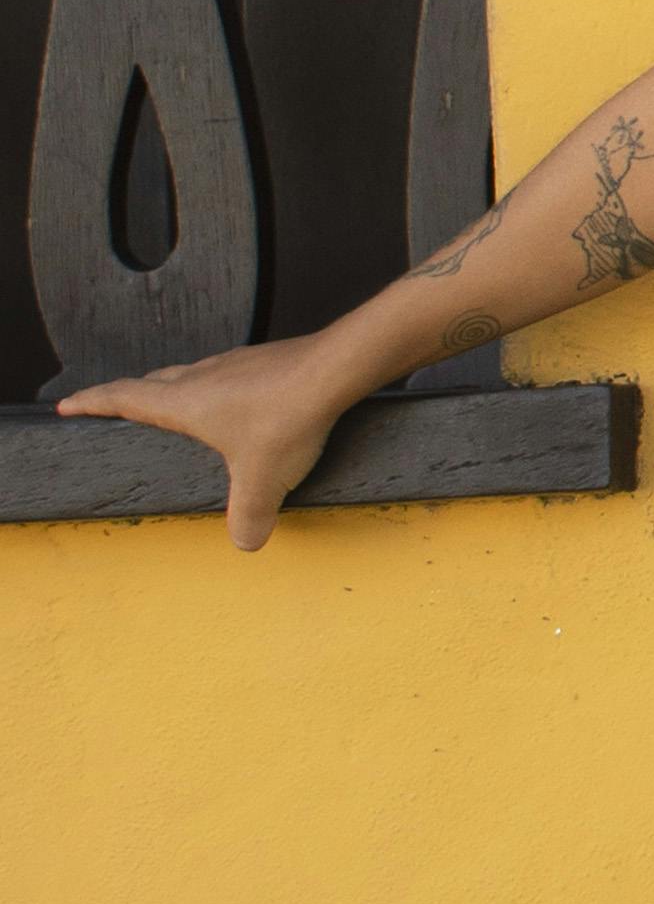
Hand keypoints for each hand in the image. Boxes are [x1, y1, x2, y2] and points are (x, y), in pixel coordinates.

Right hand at [56, 335, 364, 548]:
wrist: (335, 369)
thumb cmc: (287, 418)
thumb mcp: (263, 480)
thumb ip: (249, 515)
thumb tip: (245, 542)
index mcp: (184, 403)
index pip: (123, 398)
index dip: (93, 403)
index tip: (68, 405)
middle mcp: (201, 377)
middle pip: (152, 382)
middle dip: (128, 395)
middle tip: (113, 403)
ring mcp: (233, 365)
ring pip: (189, 374)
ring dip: (173, 387)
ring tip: (171, 403)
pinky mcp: (264, 362)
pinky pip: (225, 374)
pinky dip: (214, 387)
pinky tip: (235, 402)